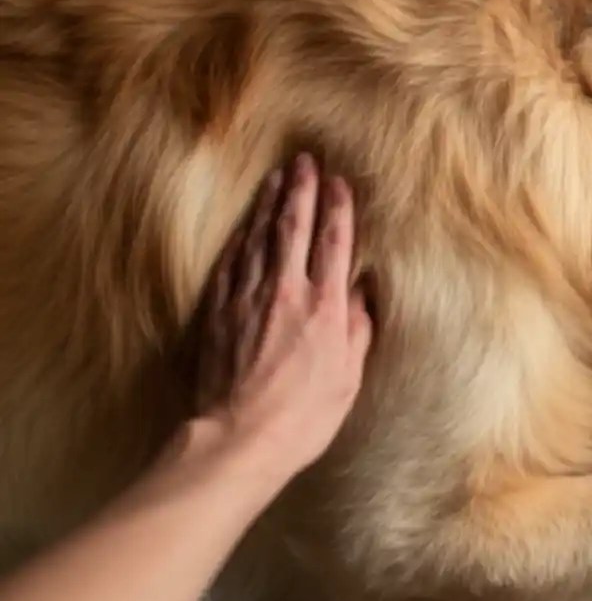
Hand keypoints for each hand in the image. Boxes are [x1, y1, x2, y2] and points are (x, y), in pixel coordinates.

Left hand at [195, 153, 372, 480]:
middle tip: (304, 161)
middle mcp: (286, 292)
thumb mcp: (347, 377)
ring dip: (268, 204)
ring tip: (276, 178)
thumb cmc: (302, 417)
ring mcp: (247, 298)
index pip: (335, 243)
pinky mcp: (219, 312)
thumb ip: (357, 329)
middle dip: (301, 191)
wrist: (239, 438)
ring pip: (258, 237)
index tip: (339, 181)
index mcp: (325, 308)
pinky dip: (240, 237)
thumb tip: (363, 294)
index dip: (338, 208)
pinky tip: (245, 224)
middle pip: (294, 228)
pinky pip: (231, 262)